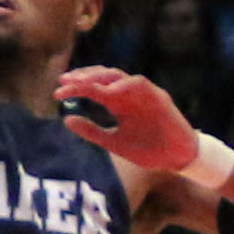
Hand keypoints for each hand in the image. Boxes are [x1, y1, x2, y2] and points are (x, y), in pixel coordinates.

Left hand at [55, 67, 199, 177]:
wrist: (176, 158)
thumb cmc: (147, 149)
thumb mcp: (112, 141)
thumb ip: (91, 131)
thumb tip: (66, 119)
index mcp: (118, 103)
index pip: (94, 88)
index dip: (75, 88)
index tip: (57, 93)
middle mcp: (129, 95)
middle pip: (104, 76)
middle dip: (84, 76)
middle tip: (64, 80)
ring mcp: (144, 94)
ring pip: (120, 75)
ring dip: (100, 77)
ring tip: (82, 83)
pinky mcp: (159, 97)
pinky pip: (140, 84)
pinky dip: (124, 85)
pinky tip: (108, 90)